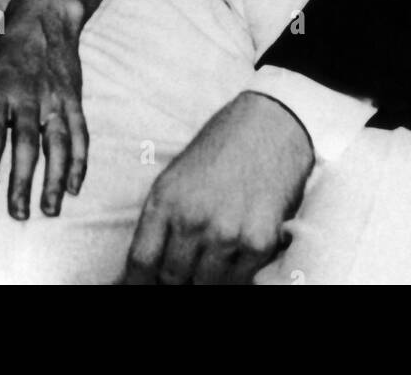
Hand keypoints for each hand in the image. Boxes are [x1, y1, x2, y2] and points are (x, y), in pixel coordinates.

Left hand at [0, 0, 87, 220]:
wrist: (45, 16)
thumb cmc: (1, 47)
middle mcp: (28, 95)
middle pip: (26, 143)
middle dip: (22, 180)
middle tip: (16, 213)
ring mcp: (55, 98)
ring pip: (57, 143)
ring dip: (55, 178)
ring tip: (50, 208)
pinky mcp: (73, 99)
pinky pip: (80, 133)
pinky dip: (79, 161)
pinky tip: (75, 186)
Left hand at [124, 91, 313, 284]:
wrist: (271, 126)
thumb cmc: (220, 150)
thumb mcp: (177, 178)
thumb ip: (162, 222)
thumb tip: (150, 269)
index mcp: (165, 200)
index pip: (141, 262)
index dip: (138, 282)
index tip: (144, 285)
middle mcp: (192, 219)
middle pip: (172, 278)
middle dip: (177, 275)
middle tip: (187, 263)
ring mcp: (226, 233)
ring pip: (207, 284)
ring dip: (208, 274)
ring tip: (216, 248)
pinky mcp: (259, 243)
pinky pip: (241, 279)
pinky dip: (239, 270)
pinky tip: (242, 242)